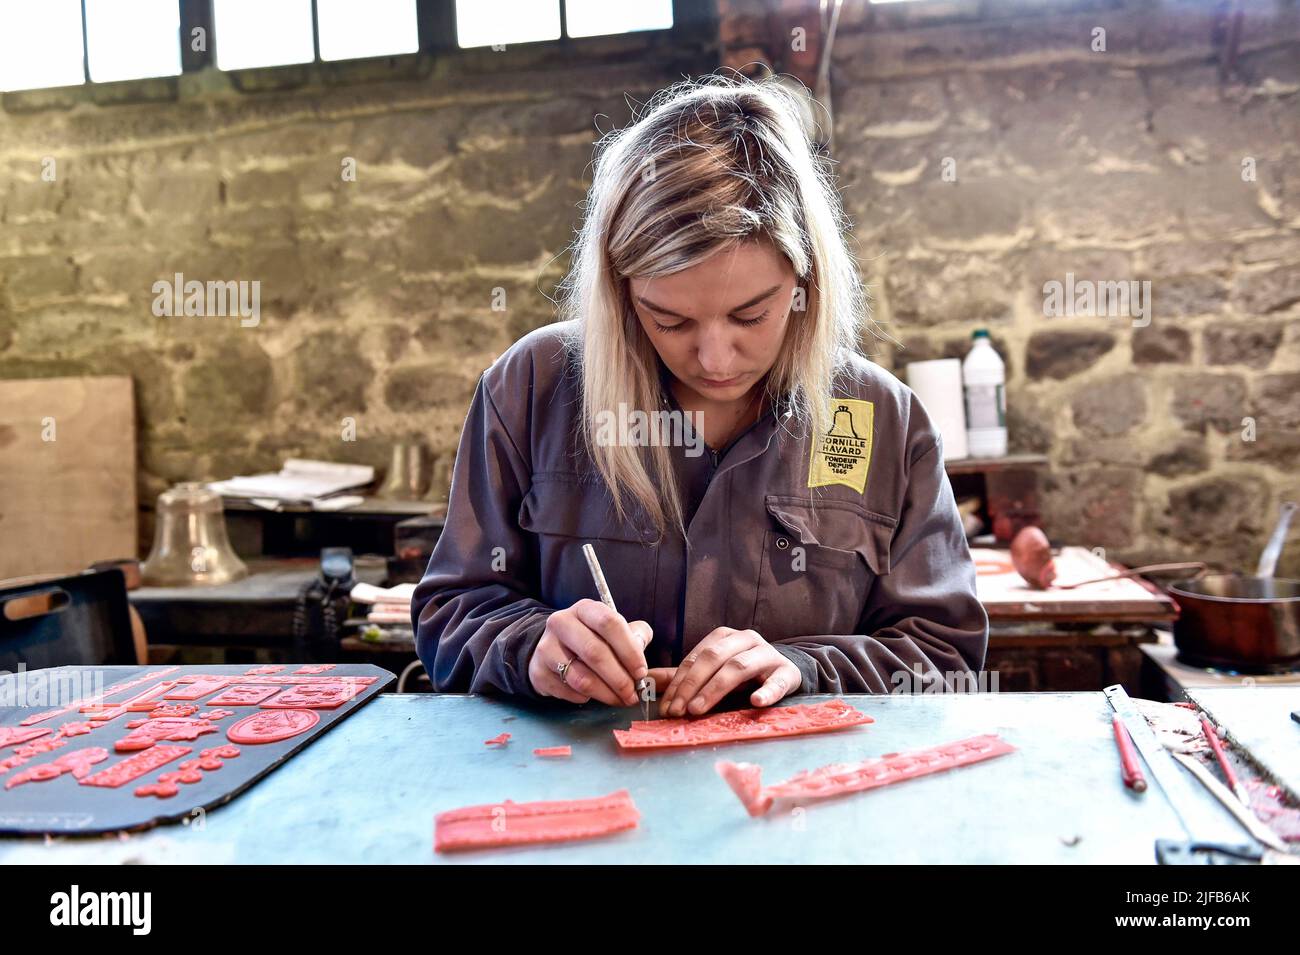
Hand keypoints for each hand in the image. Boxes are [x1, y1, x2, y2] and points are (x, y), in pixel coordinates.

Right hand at [528, 598, 651, 706]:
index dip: (629, 650)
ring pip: (581, 678)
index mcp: (584, 609)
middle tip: (633, 694)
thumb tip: (641, 660)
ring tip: (620, 700)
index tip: (641, 672)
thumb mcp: (612, 630)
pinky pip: (570, 691)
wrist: (550, 650)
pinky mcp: (538, 672)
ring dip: (606, 694)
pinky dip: (587, 698)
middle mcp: (561, 623)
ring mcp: (546, 647)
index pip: (609, 623)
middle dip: (619, 678)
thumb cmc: (590, 639)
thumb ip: (634, 636)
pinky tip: (595, 695)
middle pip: (595, 652)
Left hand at [659, 627, 800, 716]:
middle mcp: (745, 640)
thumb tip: (647, 681)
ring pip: (739, 667)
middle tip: (679, 710)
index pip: (696, 658)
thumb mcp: (714, 672)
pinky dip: (766, 691)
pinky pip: (777, 682)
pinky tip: (756, 702)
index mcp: (724, 637)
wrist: (786, 673)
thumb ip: (683, 677)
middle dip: (691, 685)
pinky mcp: (787, 672)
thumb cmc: (745, 674)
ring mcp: (768, 654)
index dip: (678, 682)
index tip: (666, 706)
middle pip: (713, 658)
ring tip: (699, 709)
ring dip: (715, 688)